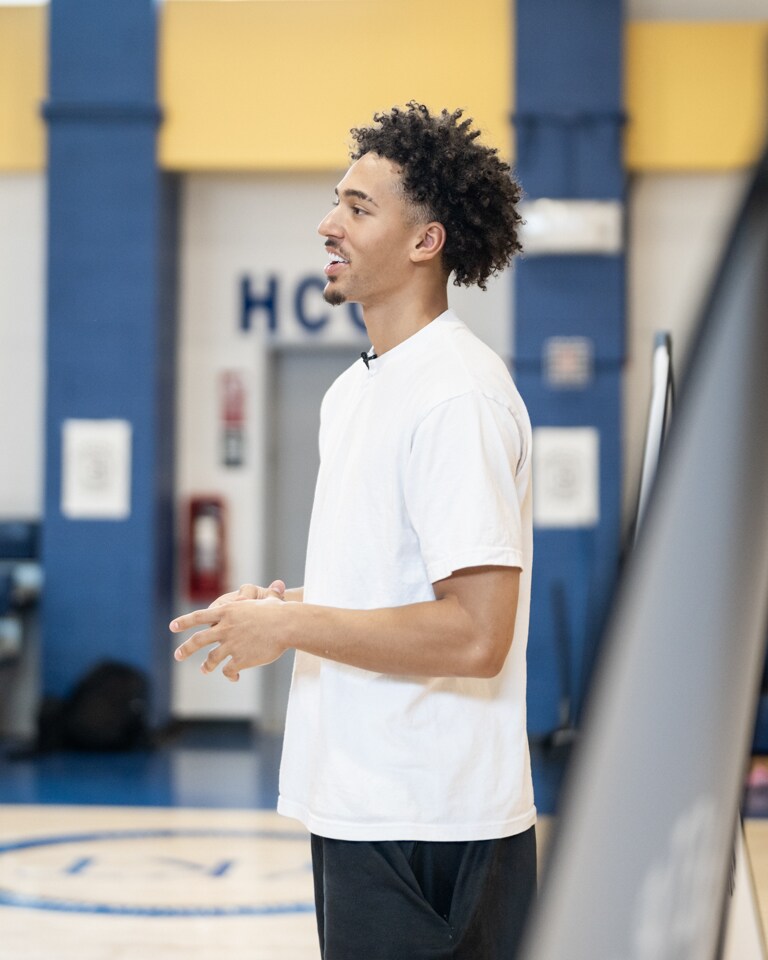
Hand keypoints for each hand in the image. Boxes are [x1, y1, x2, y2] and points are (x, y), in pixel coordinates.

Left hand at [171, 585, 288, 681]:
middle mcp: (225, 628)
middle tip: (178, 655)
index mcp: (228, 611)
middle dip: (186, 649)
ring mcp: (231, 645)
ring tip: (204, 669)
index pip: (199, 616)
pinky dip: (229, 674)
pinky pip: (228, 670)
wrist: (287, 625)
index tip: (173, 626)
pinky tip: (234, 677)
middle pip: (198, 640)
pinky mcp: (240, 659)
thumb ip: (269, 595)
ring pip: (211, 659)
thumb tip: (280, 586)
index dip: (185, 621)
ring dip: (206, 666)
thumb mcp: (270, 600)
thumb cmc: (280, 611)